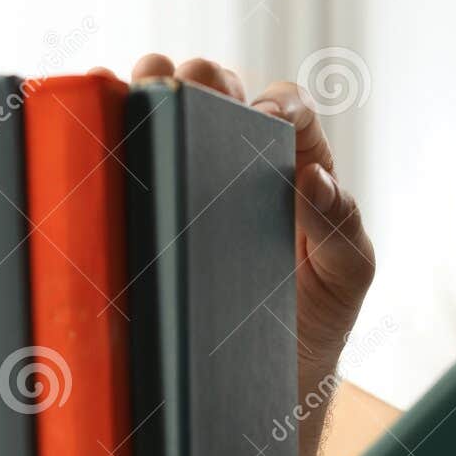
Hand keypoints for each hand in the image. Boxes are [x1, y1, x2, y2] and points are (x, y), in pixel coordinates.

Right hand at [125, 56, 375, 455]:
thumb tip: (314, 177)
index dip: (274, 101)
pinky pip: (139, 155)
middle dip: (208, 79)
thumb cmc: (318, 316)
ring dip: (158, 88)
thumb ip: (340, 225)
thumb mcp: (347, 273)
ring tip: (147, 84)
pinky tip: (107, 113)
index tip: (257, 114)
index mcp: (302, 166)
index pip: (290, 110)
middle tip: (191, 84)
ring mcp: (198, 181)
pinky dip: (119, 123)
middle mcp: (248, 163)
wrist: (270, 377)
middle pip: (226, 95)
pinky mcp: (157, 204)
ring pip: (176, 114)